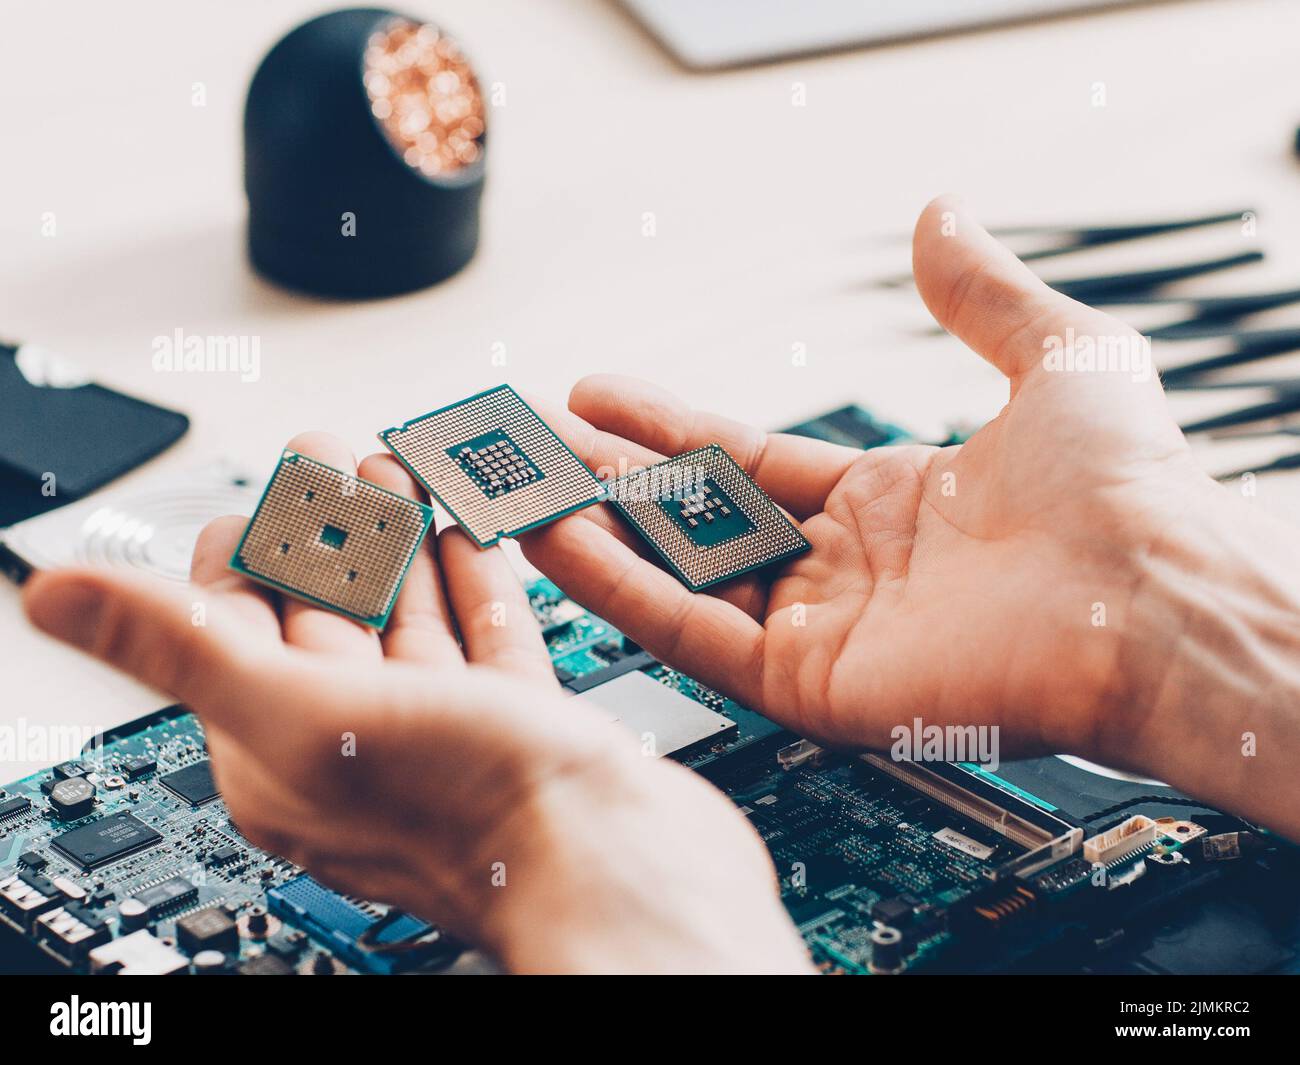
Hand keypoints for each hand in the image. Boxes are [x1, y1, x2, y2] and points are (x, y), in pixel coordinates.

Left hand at [23, 433, 811, 972]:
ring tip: (400, 470)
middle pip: (330, 615)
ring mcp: (446, 734)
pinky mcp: (520, 725)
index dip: (249, 550)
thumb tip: (49, 593)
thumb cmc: (469, 811)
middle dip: (330, 527)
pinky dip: (476, 578)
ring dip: (402, 542)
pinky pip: (487, 637)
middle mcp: (361, 745)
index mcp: (283, 752)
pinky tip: (473, 532)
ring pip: (411, 620)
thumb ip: (180, 645)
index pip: (242, 633)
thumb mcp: (296, 710)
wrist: (620, 866)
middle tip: (333, 453)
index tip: (263, 486)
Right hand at [522, 196, 1299, 838]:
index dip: (668, 427)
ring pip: (682, 580)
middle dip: (611, 482)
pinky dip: (620, 592)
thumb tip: (938, 216)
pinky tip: (557, 540)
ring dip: (597, 537)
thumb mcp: (1053, 356)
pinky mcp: (809, 686)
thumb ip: (978, 293)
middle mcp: (845, 570)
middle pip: (699, 522)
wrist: (1153, 592)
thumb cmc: (1126, 487)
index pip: (746, 460)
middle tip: (527, 445)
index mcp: (886, 502)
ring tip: (515, 488)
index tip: (595, 395)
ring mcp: (823, 631)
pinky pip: (693, 636)